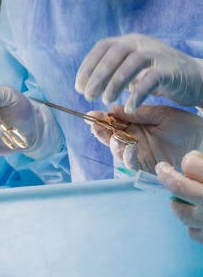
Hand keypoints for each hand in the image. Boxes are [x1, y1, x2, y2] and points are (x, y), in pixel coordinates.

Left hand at [76, 34, 202, 112]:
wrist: (195, 77)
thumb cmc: (156, 76)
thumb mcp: (131, 70)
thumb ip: (112, 73)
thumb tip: (86, 86)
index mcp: (128, 41)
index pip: (102, 47)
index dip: (87, 66)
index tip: (78, 87)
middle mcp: (141, 43)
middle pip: (114, 54)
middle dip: (98, 76)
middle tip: (88, 96)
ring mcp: (157, 53)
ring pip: (131, 64)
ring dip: (115, 83)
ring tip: (106, 101)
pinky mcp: (171, 69)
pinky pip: (151, 79)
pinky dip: (137, 94)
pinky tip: (129, 107)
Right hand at [88, 105, 202, 171]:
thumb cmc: (186, 126)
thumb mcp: (161, 114)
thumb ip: (138, 112)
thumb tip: (113, 109)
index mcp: (136, 125)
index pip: (112, 122)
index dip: (101, 119)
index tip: (91, 115)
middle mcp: (134, 139)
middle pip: (109, 136)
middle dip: (100, 131)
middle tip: (94, 124)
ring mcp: (139, 153)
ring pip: (116, 150)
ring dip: (112, 143)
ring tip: (115, 135)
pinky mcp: (146, 167)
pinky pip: (131, 163)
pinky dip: (127, 155)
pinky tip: (129, 145)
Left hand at [155, 151, 202, 243]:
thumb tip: (191, 164)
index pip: (191, 164)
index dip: (191, 160)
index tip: (191, 160)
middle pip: (177, 186)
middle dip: (168, 176)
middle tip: (163, 170)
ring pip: (181, 213)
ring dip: (179, 205)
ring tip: (182, 199)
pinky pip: (193, 233)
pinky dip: (193, 226)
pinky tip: (199, 219)